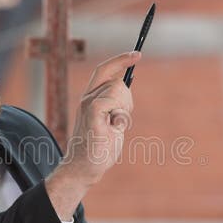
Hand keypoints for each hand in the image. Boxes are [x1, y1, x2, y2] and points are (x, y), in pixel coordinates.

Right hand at [63, 50, 138, 184]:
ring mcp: (88, 105)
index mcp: (91, 98)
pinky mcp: (91, 114)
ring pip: (118, 89)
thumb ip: (116, 106)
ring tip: (114, 128)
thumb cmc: (99, 149)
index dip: (121, 60)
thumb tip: (125, 87)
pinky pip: (113, 101)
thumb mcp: (112, 123)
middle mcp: (87, 98)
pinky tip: (112, 128)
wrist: (84, 169)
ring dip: (124, 109)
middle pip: (115, 77)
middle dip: (127, 96)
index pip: (105, 70)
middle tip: (121, 121)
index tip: (138, 54)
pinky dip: (119, 115)